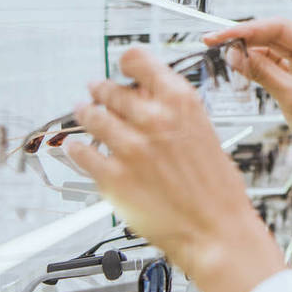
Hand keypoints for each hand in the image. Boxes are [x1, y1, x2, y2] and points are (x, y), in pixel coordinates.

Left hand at [66, 47, 284, 291]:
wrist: (217, 231)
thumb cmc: (218, 190)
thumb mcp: (205, 133)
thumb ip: (174, 112)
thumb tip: (148, 96)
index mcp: (181, 103)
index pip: (139, 60)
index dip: (125, 61)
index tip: (121, 64)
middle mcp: (153, 120)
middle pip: (110, 88)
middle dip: (100, 88)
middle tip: (95, 89)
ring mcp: (130, 148)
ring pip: (91, 116)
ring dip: (83, 112)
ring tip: (81, 112)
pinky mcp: (113, 177)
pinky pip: (81, 153)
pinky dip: (74, 147)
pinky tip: (74, 146)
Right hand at [206, 18, 291, 233]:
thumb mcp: (291, 95)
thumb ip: (261, 71)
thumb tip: (234, 53)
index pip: (278, 28)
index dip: (247, 30)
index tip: (222, 36)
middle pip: (272, 35)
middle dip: (244, 38)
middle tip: (213, 42)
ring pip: (268, 50)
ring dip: (247, 52)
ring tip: (224, 56)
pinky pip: (269, 66)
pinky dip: (253, 66)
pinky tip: (238, 67)